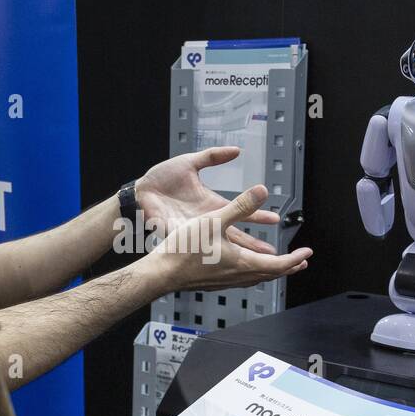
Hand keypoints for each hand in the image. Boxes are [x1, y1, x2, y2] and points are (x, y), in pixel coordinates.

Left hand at [136, 147, 279, 254]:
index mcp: (211, 204)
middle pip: (234, 235)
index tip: (275, 220)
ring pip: (219, 247)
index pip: (240, 211)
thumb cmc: (161, 178)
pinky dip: (208, 255)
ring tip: (251, 264)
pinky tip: (220, 263)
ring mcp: (193, 230)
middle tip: (274, 254)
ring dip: (235, 255)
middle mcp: (205, 220)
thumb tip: (237, 150)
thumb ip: (213, 156)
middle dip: (253, 244)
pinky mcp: (179, 236)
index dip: (257, 216)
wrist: (139, 190)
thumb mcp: (191, 162)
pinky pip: (197, 247)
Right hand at [145, 185, 311, 291]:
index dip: (295, 258)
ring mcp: (225, 281)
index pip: (278, 264)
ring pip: (256, 278)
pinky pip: (242, 280)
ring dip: (271, 271)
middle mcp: (237, 275)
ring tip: (278, 265)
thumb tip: (262, 191)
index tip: (307, 253)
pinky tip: (246, 268)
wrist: (161, 273)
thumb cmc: (184, 248)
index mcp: (242, 262)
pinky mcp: (214, 282)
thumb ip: (240, 206)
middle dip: (288, 267)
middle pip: (271, 274)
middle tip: (301, 262)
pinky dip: (253, 273)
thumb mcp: (214, 219)